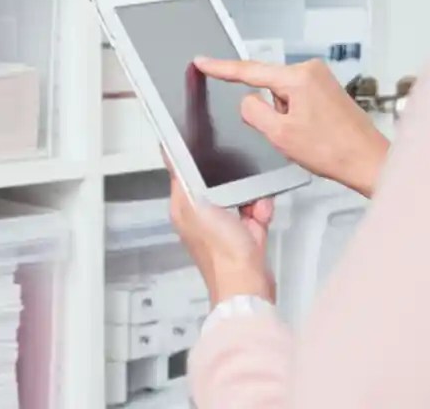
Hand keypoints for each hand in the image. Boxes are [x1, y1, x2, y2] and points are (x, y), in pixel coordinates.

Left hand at [167, 161, 275, 304]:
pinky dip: (261, 210)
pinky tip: (261, 217)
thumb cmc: (220, 253)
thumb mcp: (195, 206)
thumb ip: (182, 178)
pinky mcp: (246, 231)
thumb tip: (168, 153)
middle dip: (234, 179)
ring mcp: (225, 223)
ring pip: (241, 192)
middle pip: (218, 180)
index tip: (206, 145)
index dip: (195, 159)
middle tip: (239, 184)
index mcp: (184, 208)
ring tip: (253, 208)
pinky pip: (256, 208)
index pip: (184, 173)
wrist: (248, 284)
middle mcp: (202, 214)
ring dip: (253, 195)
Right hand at [193, 57, 389, 196]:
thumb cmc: (333, 150)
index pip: (249, 71)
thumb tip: (247, 101)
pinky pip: (295, 99)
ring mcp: (320, 79)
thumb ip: (253, 112)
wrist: (367, 160)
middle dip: (269, 113)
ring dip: (283, 117)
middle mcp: (310, 71)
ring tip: (306, 137)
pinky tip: (311, 133)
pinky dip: (294, 117)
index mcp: (297, 77)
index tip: (203, 61)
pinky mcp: (326, 90)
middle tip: (290, 136)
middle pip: (267, 86)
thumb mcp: (279, 135)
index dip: (221, 68)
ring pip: (280, 96)